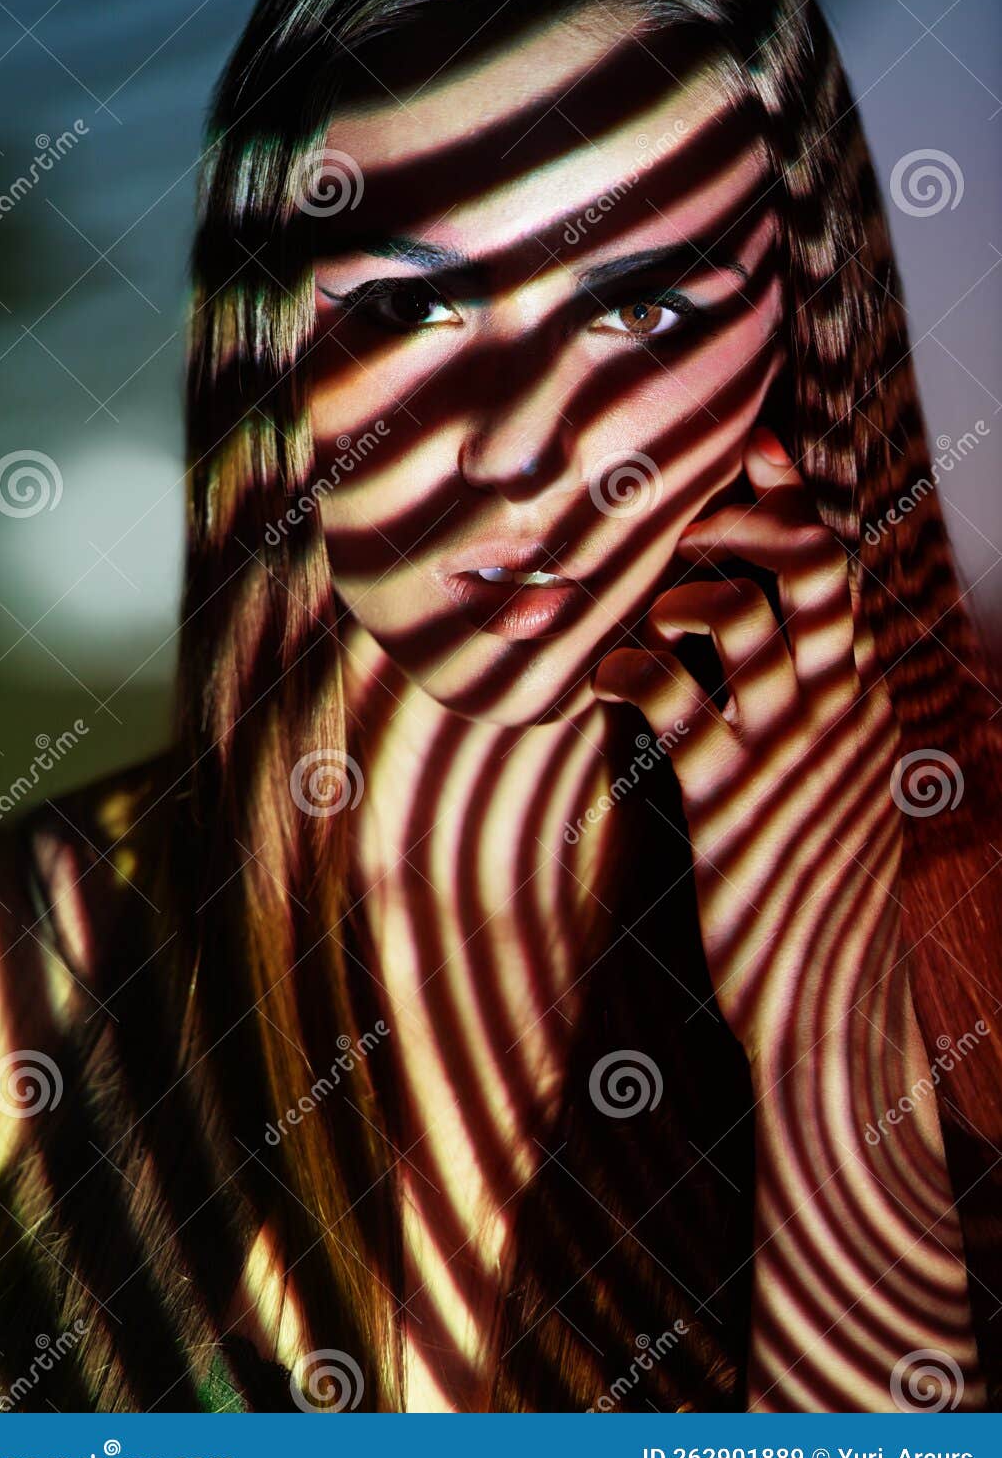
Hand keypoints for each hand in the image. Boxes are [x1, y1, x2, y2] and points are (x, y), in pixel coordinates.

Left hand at [592, 425, 902, 1067]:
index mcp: (856, 697)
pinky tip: (601, 682)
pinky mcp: (729, 802)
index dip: (791, 501)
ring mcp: (783, 751)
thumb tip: (777, 662)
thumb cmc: (818, 889)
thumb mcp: (839, 788)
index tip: (749, 454)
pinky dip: (625, 670)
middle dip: (736, 524)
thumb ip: (819, 716)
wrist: (831, 1002)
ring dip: (676, 597)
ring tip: (640, 621)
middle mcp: (830, 707)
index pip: (836, 569)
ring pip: (738, 618)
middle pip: (803, 566)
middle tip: (679, 529)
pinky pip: (673, 703)